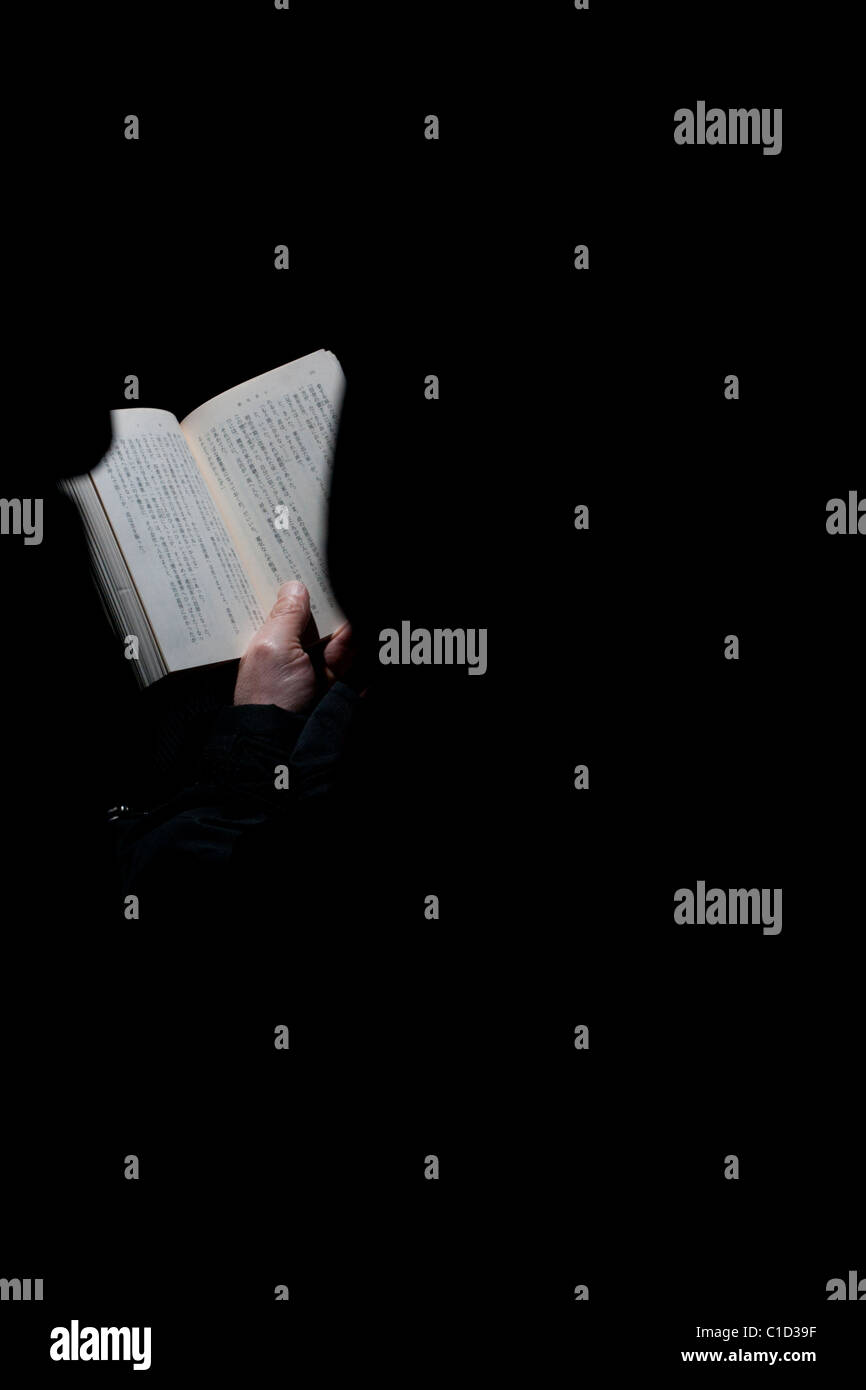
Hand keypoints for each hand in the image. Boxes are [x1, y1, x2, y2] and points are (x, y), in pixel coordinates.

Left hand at [234, 580, 355, 713]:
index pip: (285, 610)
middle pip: (319, 621)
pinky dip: (363, 647)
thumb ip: (287, 616)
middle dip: (332, 605)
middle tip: (339, 586)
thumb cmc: (269, 695)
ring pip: (343, 640)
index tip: (313, 567)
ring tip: (352, 612)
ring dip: (351, 626)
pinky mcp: (338, 688)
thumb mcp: (273, 647)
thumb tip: (295, 586)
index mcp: (268, 643)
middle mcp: (293, 655)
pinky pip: (356, 663)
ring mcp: (317, 672)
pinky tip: (365, 631)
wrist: (286, 744)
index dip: (299, 591)